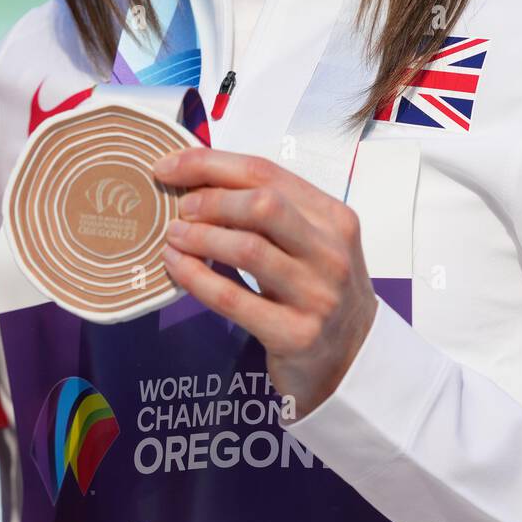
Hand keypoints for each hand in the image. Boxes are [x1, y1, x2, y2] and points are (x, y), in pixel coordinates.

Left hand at [152, 148, 377, 419]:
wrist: (352, 357)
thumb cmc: (318, 287)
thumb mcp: (309, 240)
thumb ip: (270, 210)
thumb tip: (197, 180)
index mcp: (333, 216)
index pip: (266, 173)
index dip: (210, 165)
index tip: (169, 167)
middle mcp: (330, 251)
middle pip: (263, 204)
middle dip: (210, 200)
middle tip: (181, 210)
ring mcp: (317, 295)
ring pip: (247, 249)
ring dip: (200, 238)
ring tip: (174, 237)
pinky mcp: (296, 334)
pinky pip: (234, 299)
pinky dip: (197, 278)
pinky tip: (178, 267)